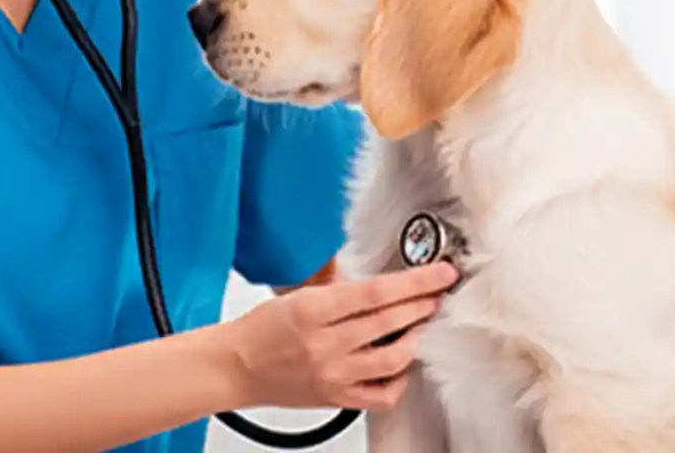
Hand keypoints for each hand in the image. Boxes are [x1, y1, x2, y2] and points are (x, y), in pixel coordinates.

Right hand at [222, 262, 458, 410]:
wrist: (236, 367)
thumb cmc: (260, 330)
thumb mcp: (296, 295)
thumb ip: (337, 288)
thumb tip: (380, 281)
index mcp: (312, 311)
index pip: (375, 292)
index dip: (414, 283)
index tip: (439, 274)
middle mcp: (324, 344)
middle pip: (389, 322)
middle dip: (422, 305)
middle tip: (438, 294)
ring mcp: (333, 375)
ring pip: (393, 359)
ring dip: (416, 338)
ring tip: (423, 324)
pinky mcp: (336, 398)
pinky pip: (381, 395)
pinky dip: (399, 379)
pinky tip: (402, 364)